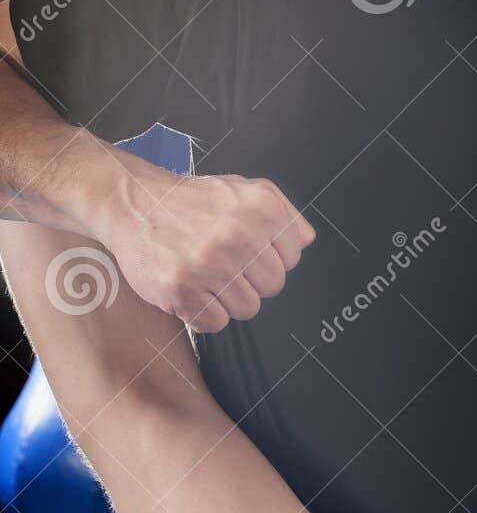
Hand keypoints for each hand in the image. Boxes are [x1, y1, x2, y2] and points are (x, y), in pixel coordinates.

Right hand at [93, 156, 315, 332]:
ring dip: (229, 299)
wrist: (134, 203)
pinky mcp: (181, 289)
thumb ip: (283, 211)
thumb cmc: (192, 201)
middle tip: (224, 264)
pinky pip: (215, 324)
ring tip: (207, 276)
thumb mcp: (243, 189)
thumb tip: (305, 241)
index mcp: (261, 210)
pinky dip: (204, 313)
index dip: (270, 258)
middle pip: (273, 288)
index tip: (247, 250)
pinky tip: (192, 289)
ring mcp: (209, 264)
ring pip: (248, 309)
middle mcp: (239, 236)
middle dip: (252, 280)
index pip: (292, 260)